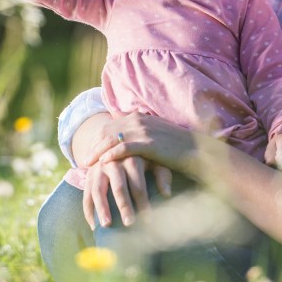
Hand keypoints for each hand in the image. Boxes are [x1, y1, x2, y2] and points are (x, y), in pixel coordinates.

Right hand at [81, 158, 172, 229]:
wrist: (115, 143)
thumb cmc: (141, 157)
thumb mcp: (153, 160)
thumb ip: (162, 175)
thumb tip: (167, 194)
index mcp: (131, 159)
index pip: (138, 184)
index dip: (143, 202)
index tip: (148, 219)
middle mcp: (113, 163)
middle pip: (118, 187)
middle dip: (124, 205)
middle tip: (129, 223)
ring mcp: (98, 169)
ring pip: (98, 190)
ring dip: (101, 208)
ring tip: (106, 226)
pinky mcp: (88, 176)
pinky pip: (86, 194)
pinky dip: (88, 210)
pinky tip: (94, 225)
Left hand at [85, 112, 199, 173]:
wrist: (197, 150)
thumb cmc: (178, 147)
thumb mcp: (156, 136)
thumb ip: (141, 136)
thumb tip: (129, 144)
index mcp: (139, 117)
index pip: (110, 125)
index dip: (98, 138)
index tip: (90, 150)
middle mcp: (139, 120)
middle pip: (107, 131)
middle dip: (93, 145)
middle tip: (84, 160)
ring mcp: (143, 130)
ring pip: (111, 139)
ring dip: (97, 151)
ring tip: (87, 163)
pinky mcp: (148, 143)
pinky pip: (123, 148)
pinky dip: (111, 155)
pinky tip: (102, 164)